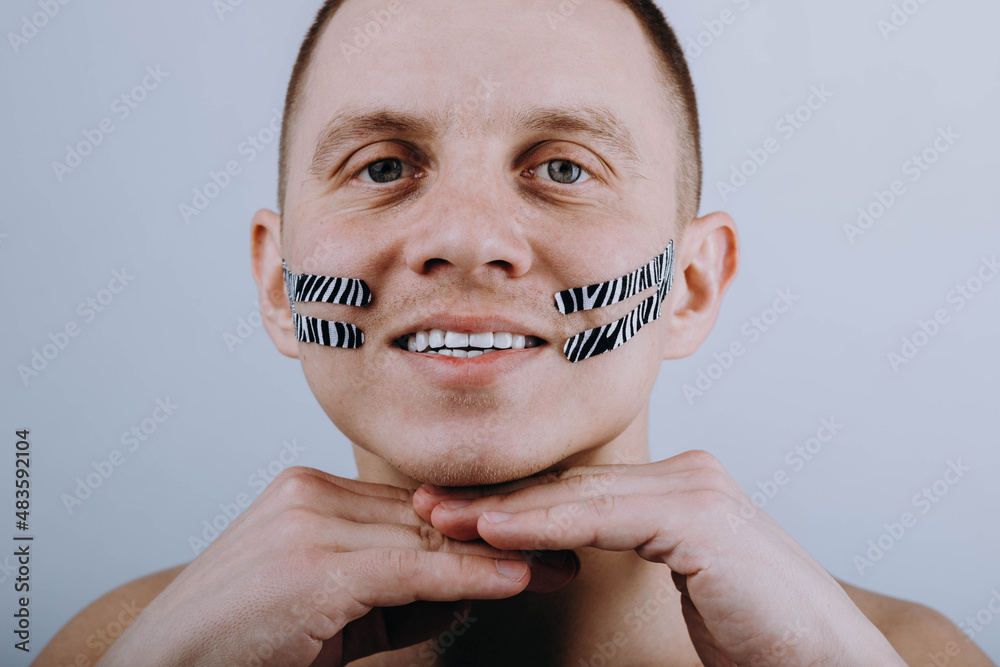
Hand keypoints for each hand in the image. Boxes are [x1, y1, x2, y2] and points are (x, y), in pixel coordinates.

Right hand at [96, 466, 577, 665]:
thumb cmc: (242, 645)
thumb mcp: (328, 609)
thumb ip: (392, 592)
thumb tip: (463, 589)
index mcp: (311, 493)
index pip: (413, 506)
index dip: (476, 523)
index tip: (527, 533)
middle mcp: (311, 494)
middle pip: (429, 517)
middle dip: (499, 535)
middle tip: (562, 548)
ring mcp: (311, 523)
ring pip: (427, 539)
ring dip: (497, 557)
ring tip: (556, 567)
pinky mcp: (317, 566)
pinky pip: (411, 569)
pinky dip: (467, 576)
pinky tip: (513, 580)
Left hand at [412, 450, 905, 665]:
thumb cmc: (757, 638)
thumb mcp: (677, 585)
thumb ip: (628, 550)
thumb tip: (560, 550)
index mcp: (680, 488)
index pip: (577, 490)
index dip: (511, 502)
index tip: (451, 514)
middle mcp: (687, 475)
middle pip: (569, 485)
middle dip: (494, 499)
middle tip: (424, 505)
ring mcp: (696, 489)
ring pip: (578, 496)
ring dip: (503, 510)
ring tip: (437, 518)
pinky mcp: (701, 516)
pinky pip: (603, 517)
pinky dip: (543, 524)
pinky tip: (492, 531)